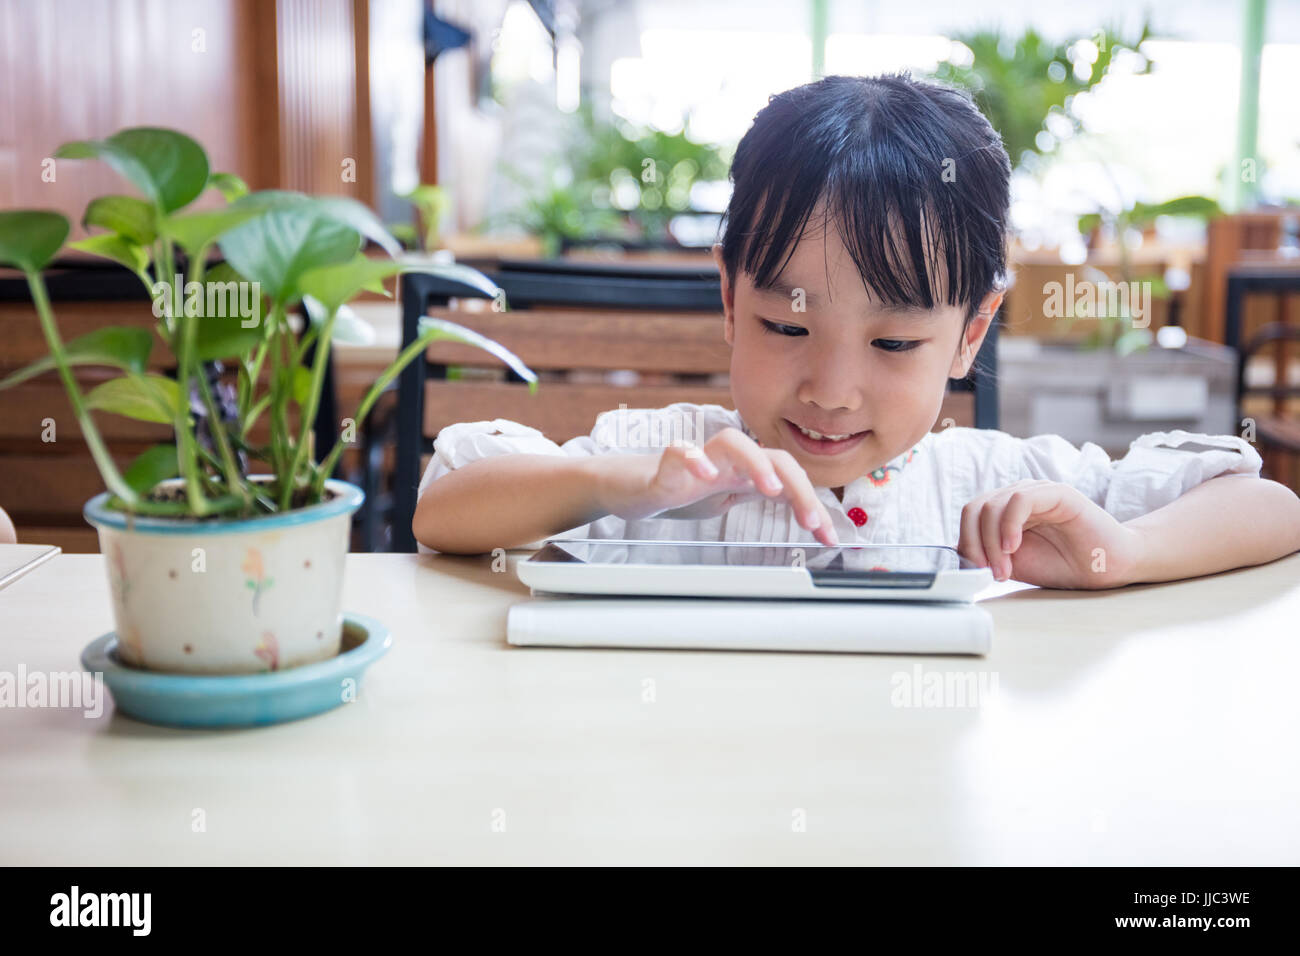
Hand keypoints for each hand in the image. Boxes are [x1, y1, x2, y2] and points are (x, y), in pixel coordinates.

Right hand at [593, 427, 838, 545]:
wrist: (632, 487)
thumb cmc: (683, 489)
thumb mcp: (730, 499)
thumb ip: (763, 501)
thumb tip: (812, 520)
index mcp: (744, 470)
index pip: (789, 476)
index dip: (812, 503)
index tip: (829, 538)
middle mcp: (726, 461)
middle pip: (772, 455)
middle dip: (797, 485)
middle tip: (810, 520)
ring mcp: (698, 459)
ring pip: (731, 442)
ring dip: (756, 462)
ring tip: (770, 488)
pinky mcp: (665, 466)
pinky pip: (678, 451)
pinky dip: (692, 458)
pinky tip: (704, 473)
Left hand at [957, 479, 1143, 589]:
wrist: (1106, 567)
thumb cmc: (1063, 564)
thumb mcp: (1013, 563)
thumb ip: (988, 554)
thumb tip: (959, 556)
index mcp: (1004, 511)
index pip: (969, 516)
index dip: (966, 543)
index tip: (977, 572)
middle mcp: (1016, 496)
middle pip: (975, 509)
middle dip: (975, 544)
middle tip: (991, 573)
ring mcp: (1036, 492)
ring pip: (992, 505)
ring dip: (992, 542)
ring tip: (1005, 569)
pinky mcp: (1056, 492)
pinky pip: (1019, 500)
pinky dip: (1008, 525)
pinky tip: (1013, 548)